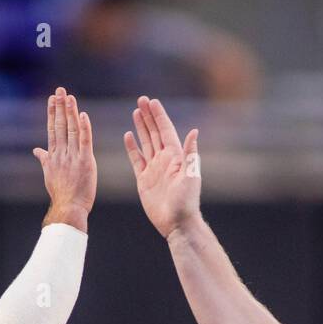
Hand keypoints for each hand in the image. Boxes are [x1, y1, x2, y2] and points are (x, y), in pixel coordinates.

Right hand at [34, 87, 95, 232]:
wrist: (68, 208)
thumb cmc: (61, 194)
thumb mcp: (49, 174)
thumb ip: (43, 159)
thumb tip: (36, 150)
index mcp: (53, 155)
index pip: (52, 129)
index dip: (52, 113)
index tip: (52, 99)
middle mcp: (61, 153)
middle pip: (60, 125)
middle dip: (60, 107)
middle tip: (60, 90)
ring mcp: (73, 157)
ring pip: (71, 130)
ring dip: (70, 112)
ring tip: (69, 97)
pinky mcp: (85, 162)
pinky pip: (85, 141)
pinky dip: (84, 128)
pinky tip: (83, 115)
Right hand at [124, 95, 200, 239]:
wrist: (177, 223)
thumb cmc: (186, 202)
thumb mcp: (190, 176)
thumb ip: (190, 154)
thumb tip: (194, 131)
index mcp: (175, 157)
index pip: (165, 131)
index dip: (159, 116)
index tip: (152, 101)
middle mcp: (164, 160)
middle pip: (154, 133)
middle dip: (148, 116)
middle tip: (141, 100)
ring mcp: (154, 169)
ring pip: (146, 143)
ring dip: (141, 127)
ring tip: (135, 112)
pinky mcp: (144, 180)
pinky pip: (136, 159)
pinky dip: (132, 147)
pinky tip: (128, 136)